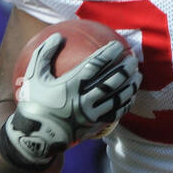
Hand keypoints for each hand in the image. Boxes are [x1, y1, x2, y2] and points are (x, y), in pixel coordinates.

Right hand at [4, 33, 140, 167]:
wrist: (37, 136)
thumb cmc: (34, 102)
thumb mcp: (33, 76)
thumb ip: (44, 54)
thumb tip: (58, 35)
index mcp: (69, 87)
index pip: (94, 66)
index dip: (108, 55)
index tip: (118, 45)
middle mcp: (83, 101)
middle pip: (111, 82)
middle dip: (125, 69)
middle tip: (133, 59)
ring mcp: (91, 115)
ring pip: (117, 98)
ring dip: (130, 85)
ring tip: (138, 75)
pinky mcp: (95, 126)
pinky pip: (116, 113)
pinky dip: (126, 103)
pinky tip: (131, 95)